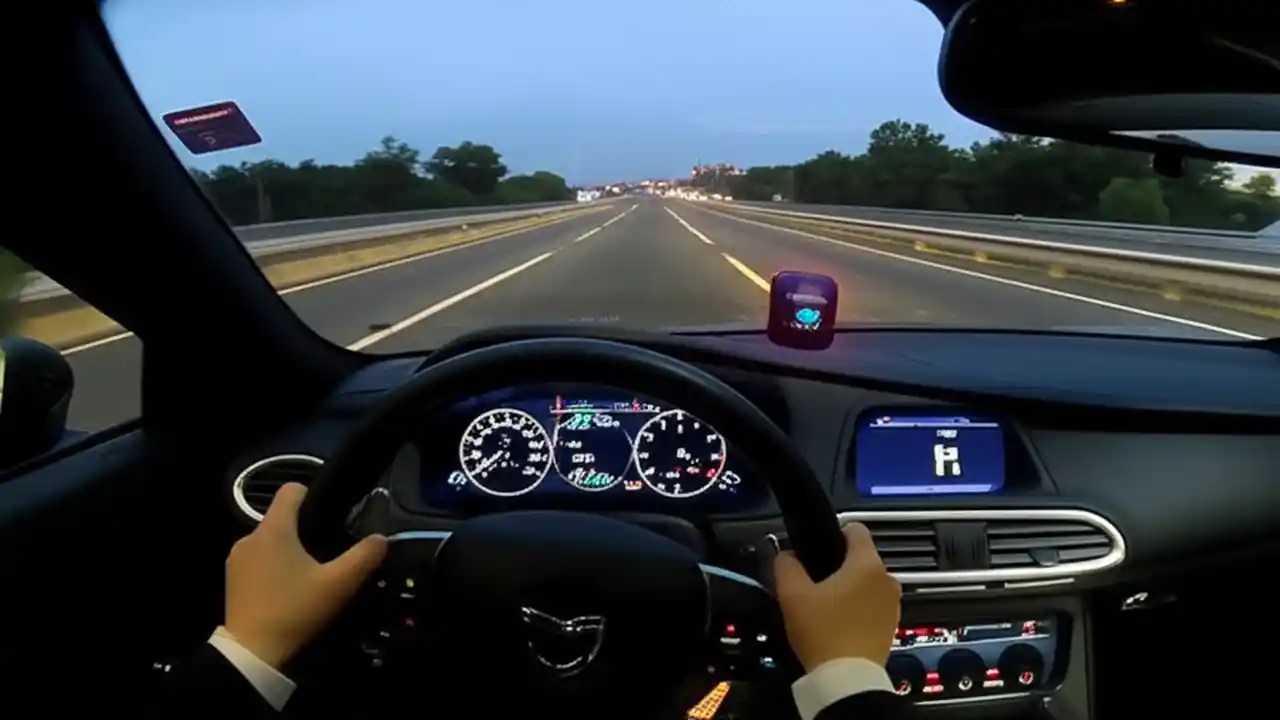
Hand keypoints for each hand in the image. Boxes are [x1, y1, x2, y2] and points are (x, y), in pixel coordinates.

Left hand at [223, 482, 387, 668]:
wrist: (252, 653)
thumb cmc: (295, 610)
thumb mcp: (338, 584)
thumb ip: (364, 556)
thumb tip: (381, 538)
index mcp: (274, 529)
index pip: (291, 489)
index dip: (313, 495)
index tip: (330, 515)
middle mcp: (250, 537)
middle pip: (282, 518)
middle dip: (304, 530)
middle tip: (328, 554)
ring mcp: (236, 559)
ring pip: (270, 541)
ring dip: (288, 551)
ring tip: (309, 575)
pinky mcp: (231, 580)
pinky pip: (257, 560)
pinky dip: (273, 567)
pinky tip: (287, 590)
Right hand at [774, 522, 900, 670]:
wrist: (847, 680)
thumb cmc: (822, 631)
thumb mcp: (792, 595)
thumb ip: (786, 565)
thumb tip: (787, 555)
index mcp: (867, 563)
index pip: (854, 528)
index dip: (831, 533)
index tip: (814, 551)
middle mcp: (887, 578)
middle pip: (859, 557)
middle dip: (837, 565)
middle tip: (812, 583)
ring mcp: (894, 603)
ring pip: (867, 582)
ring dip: (849, 588)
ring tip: (824, 606)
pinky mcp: (892, 624)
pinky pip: (873, 604)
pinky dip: (858, 607)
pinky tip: (838, 622)